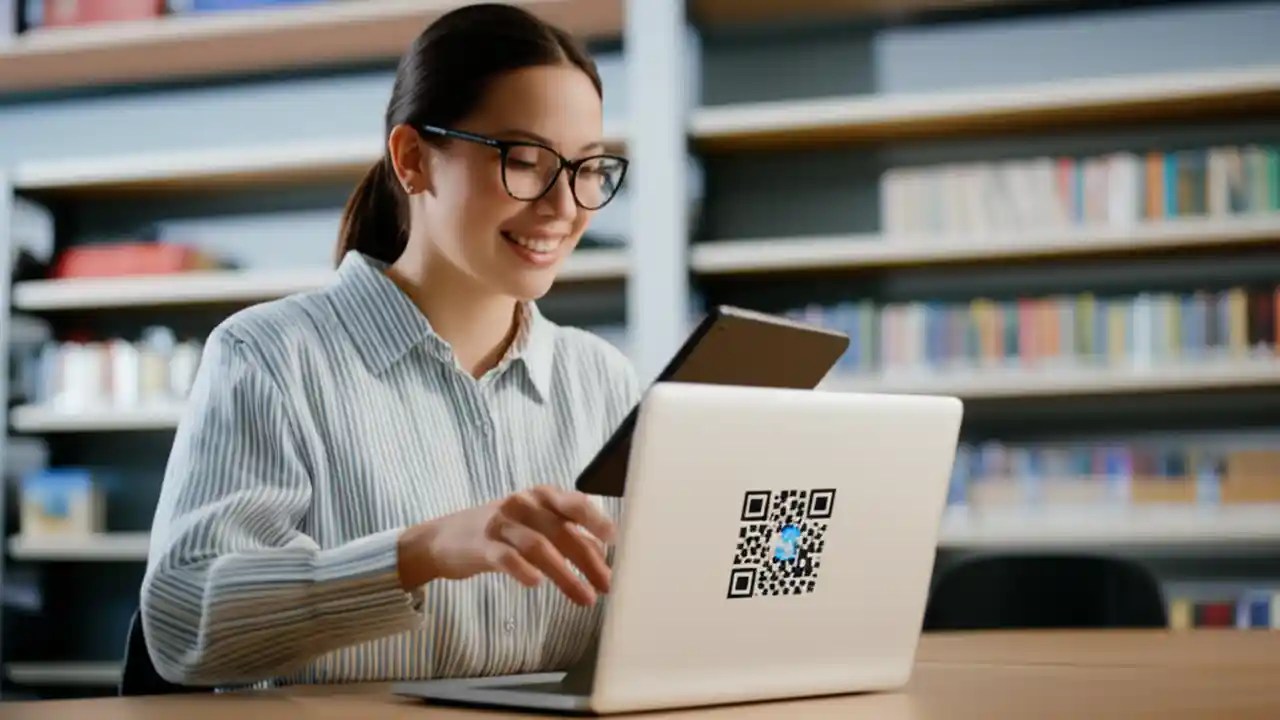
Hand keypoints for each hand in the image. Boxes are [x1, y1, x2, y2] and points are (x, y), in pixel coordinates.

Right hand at [397, 485, 614, 605]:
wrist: (442, 539)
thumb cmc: (500, 532)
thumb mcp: (535, 526)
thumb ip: (568, 535)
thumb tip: (603, 554)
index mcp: (541, 496)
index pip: (574, 503)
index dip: (596, 520)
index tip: (616, 540)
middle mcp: (523, 504)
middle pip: (561, 531)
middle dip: (588, 561)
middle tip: (606, 585)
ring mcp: (501, 523)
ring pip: (539, 547)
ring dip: (565, 575)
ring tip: (584, 598)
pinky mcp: (482, 546)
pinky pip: (506, 558)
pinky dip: (523, 570)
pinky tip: (536, 584)